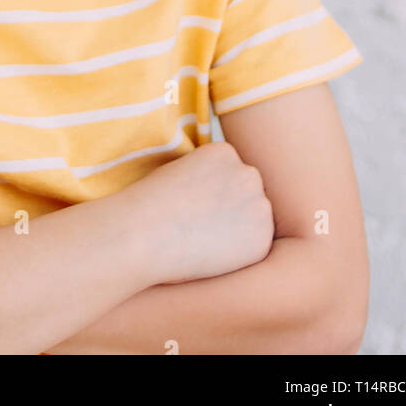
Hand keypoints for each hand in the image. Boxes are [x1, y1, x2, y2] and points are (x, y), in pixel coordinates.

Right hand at [115, 141, 274, 284]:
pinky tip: (213, 253)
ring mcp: (258, 206)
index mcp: (225, 152)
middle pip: (247, 193)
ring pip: (254, 219)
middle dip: (232, 207)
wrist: (144, 233)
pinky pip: (256, 245)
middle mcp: (248, 174)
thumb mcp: (179, 171)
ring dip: (239, 229)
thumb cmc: (151, 205)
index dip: (213, 193)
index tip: (193, 205)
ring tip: (204, 238)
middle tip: (201, 225)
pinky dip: (240, 253)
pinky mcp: (261, 239)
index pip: (230, 173)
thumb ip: (206, 175)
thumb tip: (218, 195)